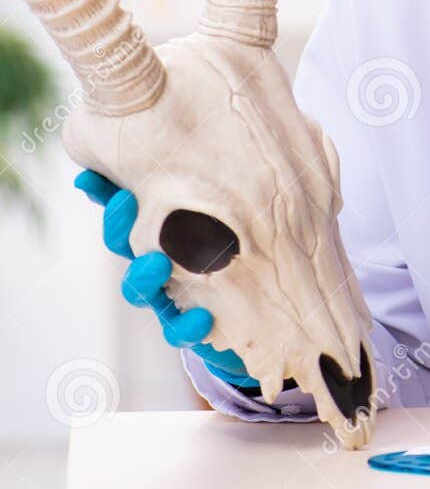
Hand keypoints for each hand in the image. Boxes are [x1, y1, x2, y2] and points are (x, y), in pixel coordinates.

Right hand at [74, 170, 258, 388]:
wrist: (273, 301)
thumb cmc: (244, 238)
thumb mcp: (227, 202)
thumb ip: (197, 180)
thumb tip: (148, 157)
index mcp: (160, 226)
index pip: (122, 207)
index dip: (104, 193)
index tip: (97, 179)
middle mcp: (156, 258)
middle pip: (123, 243)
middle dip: (119, 225)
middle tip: (126, 201)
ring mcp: (170, 294)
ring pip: (138, 288)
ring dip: (142, 275)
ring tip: (157, 262)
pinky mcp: (189, 327)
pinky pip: (178, 331)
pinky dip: (185, 326)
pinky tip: (202, 317)